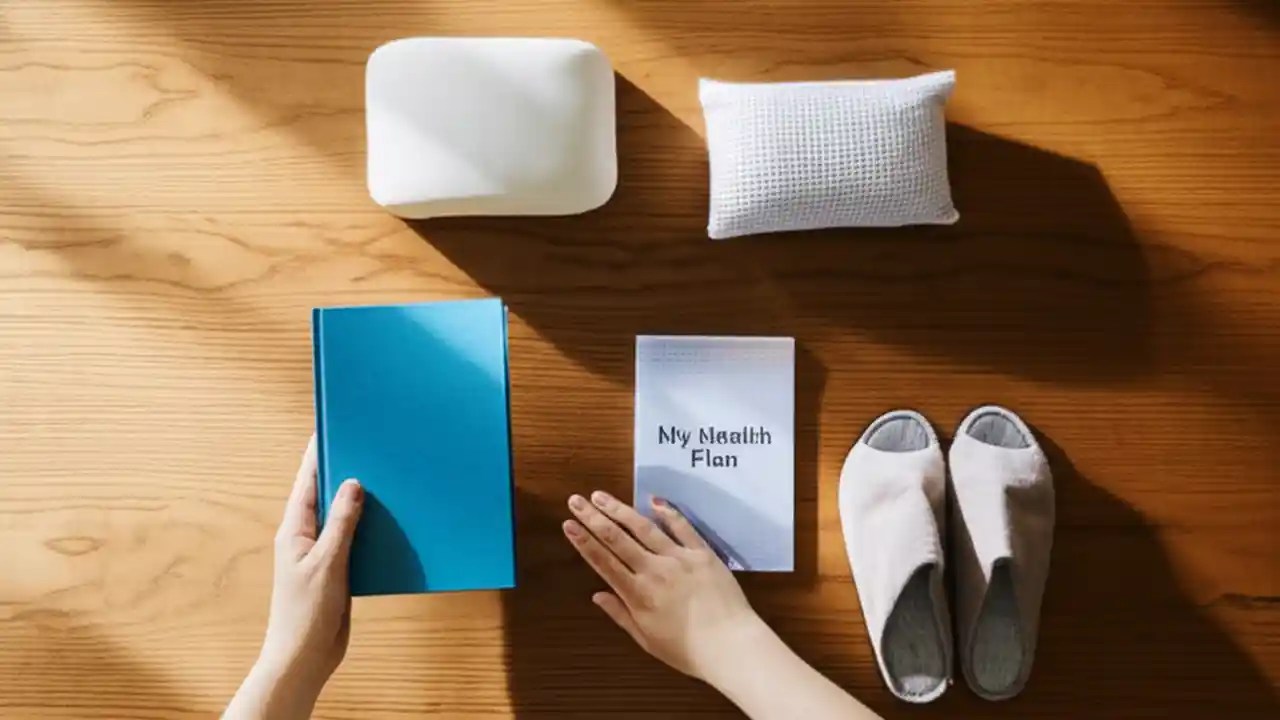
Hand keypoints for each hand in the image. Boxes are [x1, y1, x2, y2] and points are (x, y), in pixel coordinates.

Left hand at [225, 436, 363, 719]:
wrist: (305, 656)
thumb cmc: (305, 613)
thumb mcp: (326, 563)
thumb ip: (341, 522)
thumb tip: (353, 483)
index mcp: (294, 528)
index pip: (307, 480)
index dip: (319, 453)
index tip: (332, 426)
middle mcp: (306, 535)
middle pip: (327, 493)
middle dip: (345, 470)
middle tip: (368, 445)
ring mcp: (322, 552)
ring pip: (344, 516)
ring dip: (362, 500)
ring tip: (386, 477)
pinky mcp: (339, 568)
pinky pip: (356, 538)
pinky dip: (371, 527)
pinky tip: (392, 520)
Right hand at [562, 491, 769, 680]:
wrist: (732, 646)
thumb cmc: (688, 651)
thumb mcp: (647, 640)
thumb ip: (621, 614)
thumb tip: (597, 595)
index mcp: (638, 594)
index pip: (603, 562)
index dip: (583, 541)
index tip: (568, 524)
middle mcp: (655, 571)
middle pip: (617, 538)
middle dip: (593, 517)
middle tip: (576, 499)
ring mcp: (679, 558)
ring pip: (644, 527)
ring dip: (620, 509)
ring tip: (601, 496)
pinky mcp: (702, 553)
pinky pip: (682, 527)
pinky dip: (667, 512)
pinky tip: (652, 500)